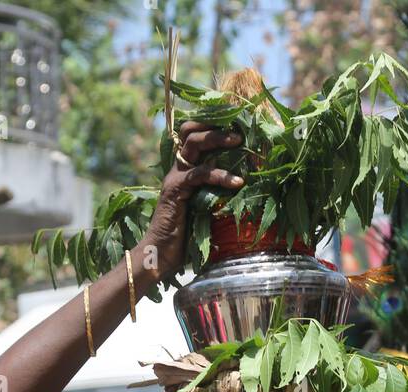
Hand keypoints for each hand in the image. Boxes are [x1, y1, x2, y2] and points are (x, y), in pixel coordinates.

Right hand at [141, 122, 245, 280]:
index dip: (211, 124)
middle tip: (238, 127)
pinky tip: (237, 182)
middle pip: (190, 130)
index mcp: (184, 169)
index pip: (193, 134)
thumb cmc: (185, 236)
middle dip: (215, 124)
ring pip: (193, 144)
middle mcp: (177, 168)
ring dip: (217, 138)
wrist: (160, 254)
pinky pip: (198, 174)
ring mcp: (174, 177)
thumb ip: (218, 193)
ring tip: (240, 141)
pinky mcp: (175, 190)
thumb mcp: (206, 209)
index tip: (235, 121)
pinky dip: (219, 175)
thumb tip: (247, 186)